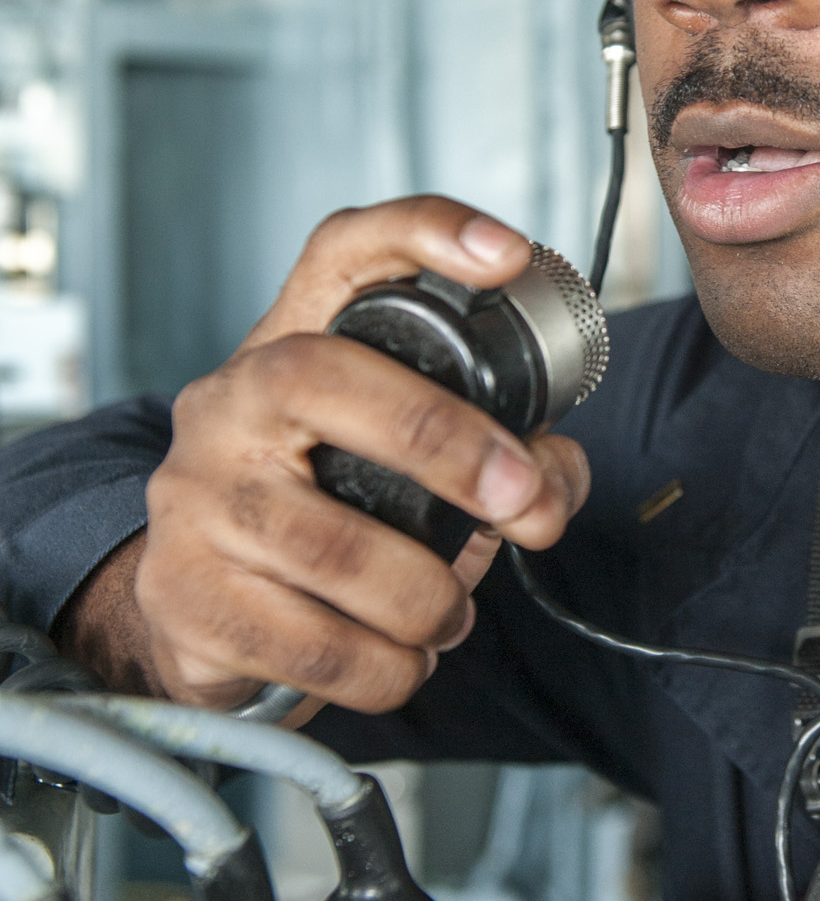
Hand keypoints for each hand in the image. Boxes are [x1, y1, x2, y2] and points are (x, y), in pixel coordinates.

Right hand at [68, 199, 589, 717]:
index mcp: (291, 345)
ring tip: (448, 616)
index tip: (509, 255)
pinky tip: (399, 661)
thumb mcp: (409, 467)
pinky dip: (383, 667)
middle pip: (326, 378)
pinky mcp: (185, 594)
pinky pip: (310, 644)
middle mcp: (228, 403)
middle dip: (446, 442)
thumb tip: (553, 483)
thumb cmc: (324, 515)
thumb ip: (505, 457)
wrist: (202, 614)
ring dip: (424, 596)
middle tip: (521, 501)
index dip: (426, 232)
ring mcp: (192, 497)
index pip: (346, 250)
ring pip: (328, 544)